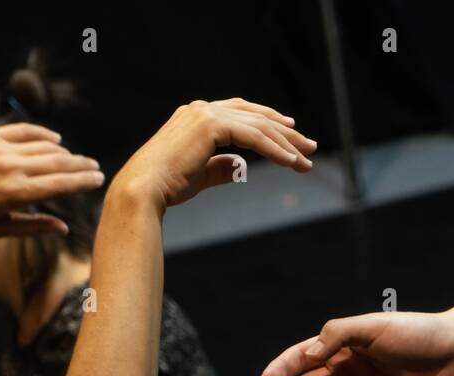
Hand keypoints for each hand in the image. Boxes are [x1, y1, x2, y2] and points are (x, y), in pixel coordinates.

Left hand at [0, 123, 105, 236]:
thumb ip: (33, 227)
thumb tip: (63, 228)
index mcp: (15, 193)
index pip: (60, 184)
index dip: (83, 182)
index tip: (99, 180)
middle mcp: (11, 168)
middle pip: (58, 163)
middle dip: (81, 166)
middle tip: (96, 168)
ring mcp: (1, 149)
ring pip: (45, 147)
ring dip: (65, 153)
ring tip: (77, 160)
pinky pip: (25, 131)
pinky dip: (43, 135)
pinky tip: (55, 140)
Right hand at [111, 98, 315, 212]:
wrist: (144, 189)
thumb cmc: (166, 187)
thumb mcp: (199, 174)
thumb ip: (220, 167)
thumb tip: (240, 168)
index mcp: (195, 116)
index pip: (241, 113)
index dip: (267, 121)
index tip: (291, 132)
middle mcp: (201, 109)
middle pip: (255, 116)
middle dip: (285, 132)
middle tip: (308, 147)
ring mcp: (206, 113)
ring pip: (259, 126)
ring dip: (286, 144)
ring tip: (306, 160)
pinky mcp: (212, 125)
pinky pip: (254, 137)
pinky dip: (275, 150)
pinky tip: (291, 162)